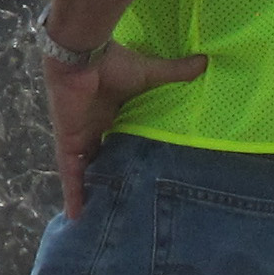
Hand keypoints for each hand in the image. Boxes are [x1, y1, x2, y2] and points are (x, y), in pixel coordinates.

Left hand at [47, 41, 209, 215]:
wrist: (83, 55)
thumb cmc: (113, 62)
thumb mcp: (149, 74)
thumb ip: (175, 73)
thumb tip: (205, 62)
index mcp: (109, 112)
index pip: (114, 140)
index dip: (120, 156)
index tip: (132, 174)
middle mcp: (92, 127)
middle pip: (98, 160)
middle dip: (104, 180)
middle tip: (116, 205)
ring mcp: (78, 136)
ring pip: (83, 171)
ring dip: (88, 192)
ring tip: (96, 219)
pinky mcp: (68, 141)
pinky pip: (70, 172)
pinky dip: (73, 192)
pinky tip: (77, 215)